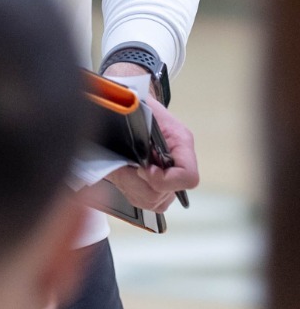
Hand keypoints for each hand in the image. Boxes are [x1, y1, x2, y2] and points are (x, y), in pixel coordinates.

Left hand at [101, 67, 198, 212]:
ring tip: (121, 169)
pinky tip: (121, 174)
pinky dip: (128, 189)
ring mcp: (165, 178)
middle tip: (124, 167)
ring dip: (131, 187)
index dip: (165, 179)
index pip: (188, 177)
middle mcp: (177, 164)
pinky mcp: (151, 186)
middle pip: (165, 195)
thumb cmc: (137, 107)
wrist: (130, 107)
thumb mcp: (139, 109)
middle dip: (139, 183)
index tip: (143, 168)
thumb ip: (139, 129)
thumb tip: (133, 158)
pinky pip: (143, 201)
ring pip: (152, 201)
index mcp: (181, 144)